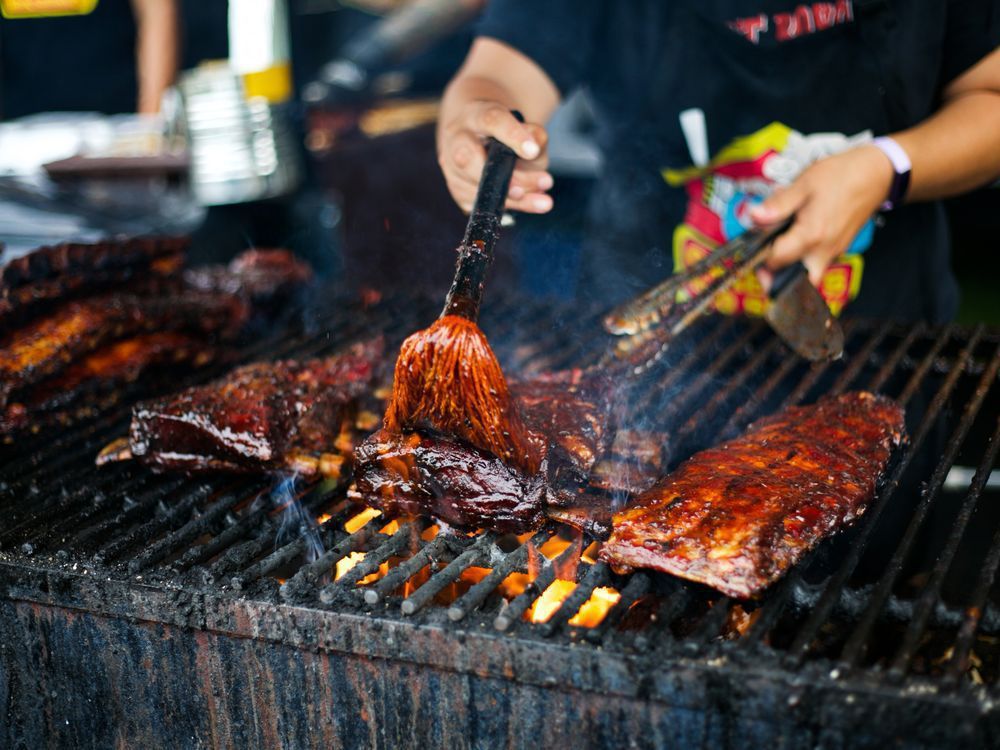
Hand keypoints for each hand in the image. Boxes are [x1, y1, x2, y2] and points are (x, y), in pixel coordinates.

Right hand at [437, 100, 553, 213]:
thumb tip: (535, 150)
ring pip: (475, 189)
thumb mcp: (524, 126)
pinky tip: (529, 203)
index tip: (533, 151)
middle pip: (468, 160)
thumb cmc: (504, 132)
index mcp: (475, 115)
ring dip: (513, 199)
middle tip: (543, 183)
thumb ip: (534, 135)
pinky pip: (479, 205)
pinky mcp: (456, 189)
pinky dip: (508, 207)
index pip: (491, 121)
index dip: (513, 136)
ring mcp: (451, 167)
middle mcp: (456, 140)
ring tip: (544, 201)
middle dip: (505, 178)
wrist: (478, 135)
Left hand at [750, 144, 894, 288]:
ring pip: (806, 276)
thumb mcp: (804, 184)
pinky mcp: (837, 249)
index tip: (751, 250)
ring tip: (776, 251)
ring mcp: (833, 252)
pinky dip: (802, 260)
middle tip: (761, 265)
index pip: (776, 261)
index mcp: (811, 235)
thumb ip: (778, 204)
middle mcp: (823, 251)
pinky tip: (795, 239)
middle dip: (775, 278)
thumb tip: (754, 216)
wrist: (877, 174)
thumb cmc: (842, 175)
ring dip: (788, 270)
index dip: (760, 258)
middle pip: (794, 282)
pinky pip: (815, 264)